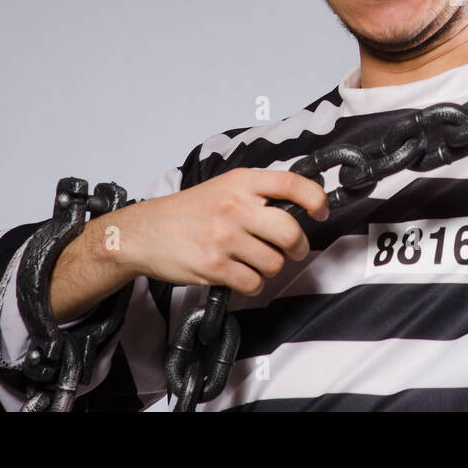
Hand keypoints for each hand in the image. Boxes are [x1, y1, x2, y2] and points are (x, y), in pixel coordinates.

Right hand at [116, 167, 329, 296]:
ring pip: (274, 262)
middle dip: (298, 247)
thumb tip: (298, 208)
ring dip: (270, 267)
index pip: (291, 184)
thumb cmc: (186, 212)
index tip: (321, 210)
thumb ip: (257, 194)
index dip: (315, 198)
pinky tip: (240, 274)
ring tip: (254, 261)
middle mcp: (234, 207)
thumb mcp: (223, 187)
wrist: (145, 232)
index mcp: (240, 183)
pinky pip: (253, 283)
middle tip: (293, 249)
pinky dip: (252, 284)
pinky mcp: (214, 266)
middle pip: (290, 232)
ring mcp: (224, 238)